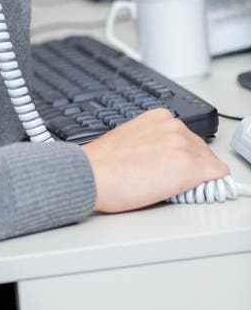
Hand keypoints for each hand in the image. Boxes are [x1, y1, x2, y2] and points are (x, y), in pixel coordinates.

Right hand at [81, 108, 229, 212]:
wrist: (93, 174)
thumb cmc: (104, 164)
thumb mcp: (131, 140)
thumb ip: (153, 141)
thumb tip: (165, 158)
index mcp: (159, 117)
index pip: (187, 137)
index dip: (183, 157)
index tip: (175, 169)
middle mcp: (174, 125)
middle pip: (201, 149)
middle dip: (193, 166)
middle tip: (173, 182)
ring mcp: (183, 145)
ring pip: (210, 162)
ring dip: (199, 176)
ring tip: (176, 188)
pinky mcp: (190, 166)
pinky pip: (217, 175)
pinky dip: (212, 185)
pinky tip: (195, 192)